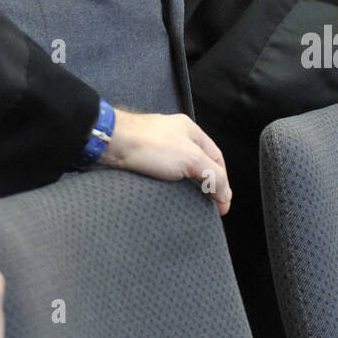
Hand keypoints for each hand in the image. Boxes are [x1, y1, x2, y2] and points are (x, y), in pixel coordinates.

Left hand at [100, 110, 231, 214]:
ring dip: (188, 187)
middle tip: (209, 207)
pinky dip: (170, 186)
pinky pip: (163, 175)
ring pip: (181, 170)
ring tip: (191, 206)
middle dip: (206, 184)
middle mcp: (175, 136)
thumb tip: (226, 195)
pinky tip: (168, 197)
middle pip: (199, 163)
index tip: (223, 204)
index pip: (216, 158)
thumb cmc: (150, 145)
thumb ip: (212, 175)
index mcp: (190, 130)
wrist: (110, 143)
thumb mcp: (190, 159)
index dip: (223, 181)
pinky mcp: (142, 159)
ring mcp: (157, 147)